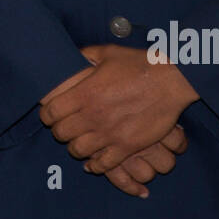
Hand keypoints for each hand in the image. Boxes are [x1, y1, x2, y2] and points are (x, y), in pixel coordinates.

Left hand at [39, 44, 197, 194]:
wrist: (171, 81)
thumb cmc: (139, 64)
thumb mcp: (108, 53)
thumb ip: (86, 55)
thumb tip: (72, 56)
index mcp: (85, 92)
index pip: (51, 112)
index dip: (46, 114)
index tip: (50, 114)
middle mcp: (93, 115)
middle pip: (61, 134)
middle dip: (59, 130)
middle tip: (65, 127)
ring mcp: (110, 133)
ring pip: (78, 151)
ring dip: (75, 147)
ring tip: (80, 141)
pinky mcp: (127, 146)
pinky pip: (103, 165)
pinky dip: (95, 165)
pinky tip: (93, 161)